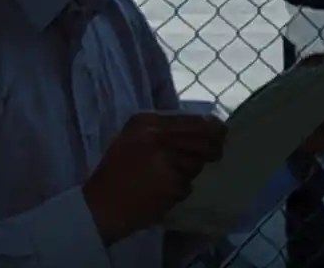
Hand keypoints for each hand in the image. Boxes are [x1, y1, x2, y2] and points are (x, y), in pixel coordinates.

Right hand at [82, 111, 226, 244]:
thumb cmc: (118, 170)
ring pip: (196, 164)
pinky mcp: (171, 184)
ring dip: (188, 172)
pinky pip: (187, 186)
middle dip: (212, 149)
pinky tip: (161, 192)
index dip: (212, 126)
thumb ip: (163, 130)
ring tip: (166, 177)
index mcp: (147, 121)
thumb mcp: (134, 137)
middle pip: (202, 140)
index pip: (193, 119)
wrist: (101, 204)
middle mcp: (157, 137)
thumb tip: (208, 126)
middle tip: (215, 154)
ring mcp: (166, 161)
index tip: (222, 131)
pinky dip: (179, 191)